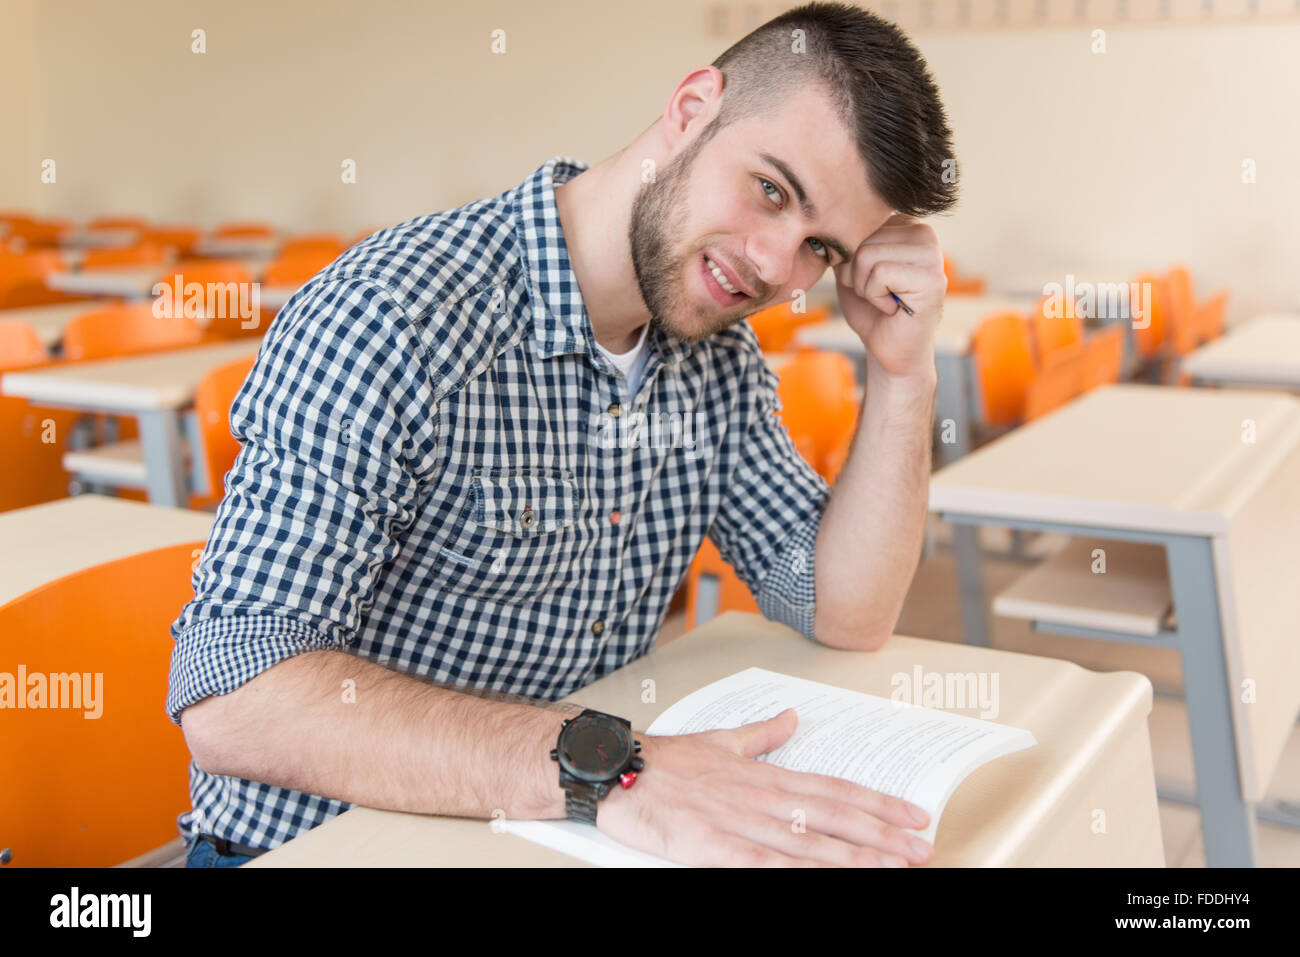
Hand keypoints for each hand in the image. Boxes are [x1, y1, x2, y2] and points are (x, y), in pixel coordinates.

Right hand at [597, 708, 933, 866]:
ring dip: (855, 857)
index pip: (834, 789)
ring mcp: (740, 823)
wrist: (616, 769)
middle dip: (882, 835)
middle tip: (922, 847)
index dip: (877, 803)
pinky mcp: (713, 848)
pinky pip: (764, 864)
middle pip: (833, 817)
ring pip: (808, 843)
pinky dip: (798, 873)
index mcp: (765, 774)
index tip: (912, 814)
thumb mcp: (720, 740)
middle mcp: (761, 798)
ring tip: (894, 866)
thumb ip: (761, 735)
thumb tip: (791, 718)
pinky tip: (825, 879)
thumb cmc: (664, 760)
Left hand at [832, 214, 945, 381]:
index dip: (850, 260)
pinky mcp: (933, 280)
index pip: (857, 225)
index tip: (870, 281)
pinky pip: (881, 274)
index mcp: (906, 225)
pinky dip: (876, 297)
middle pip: (862, 239)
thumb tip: (826, 222)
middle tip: (878, 295)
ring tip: (885, 300)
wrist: (886, 350)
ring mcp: (933, 255)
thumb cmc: (869, 310)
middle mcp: (924, 234)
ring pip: (868, 255)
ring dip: (865, 287)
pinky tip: (892, 308)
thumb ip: (845, 241)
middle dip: (856, 275)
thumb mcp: (849, 267)